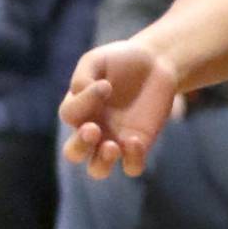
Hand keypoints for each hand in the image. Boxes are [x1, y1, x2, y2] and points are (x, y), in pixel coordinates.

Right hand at [60, 39, 179, 178]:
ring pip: (98, 169)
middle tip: (93, 129)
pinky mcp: (139, 144)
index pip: (70, 115)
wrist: (157, 63)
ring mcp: (115, 139)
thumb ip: (83, 74)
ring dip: (101, 163)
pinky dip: (132, 160)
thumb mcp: (98, 59)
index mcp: (79, 109)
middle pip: (74, 153)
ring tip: (111, 146)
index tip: (106, 85)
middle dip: (80, 146)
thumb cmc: (122, 60)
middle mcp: (93, 129)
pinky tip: (136, 141)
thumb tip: (80, 91)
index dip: (85, 102)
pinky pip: (131, 166)